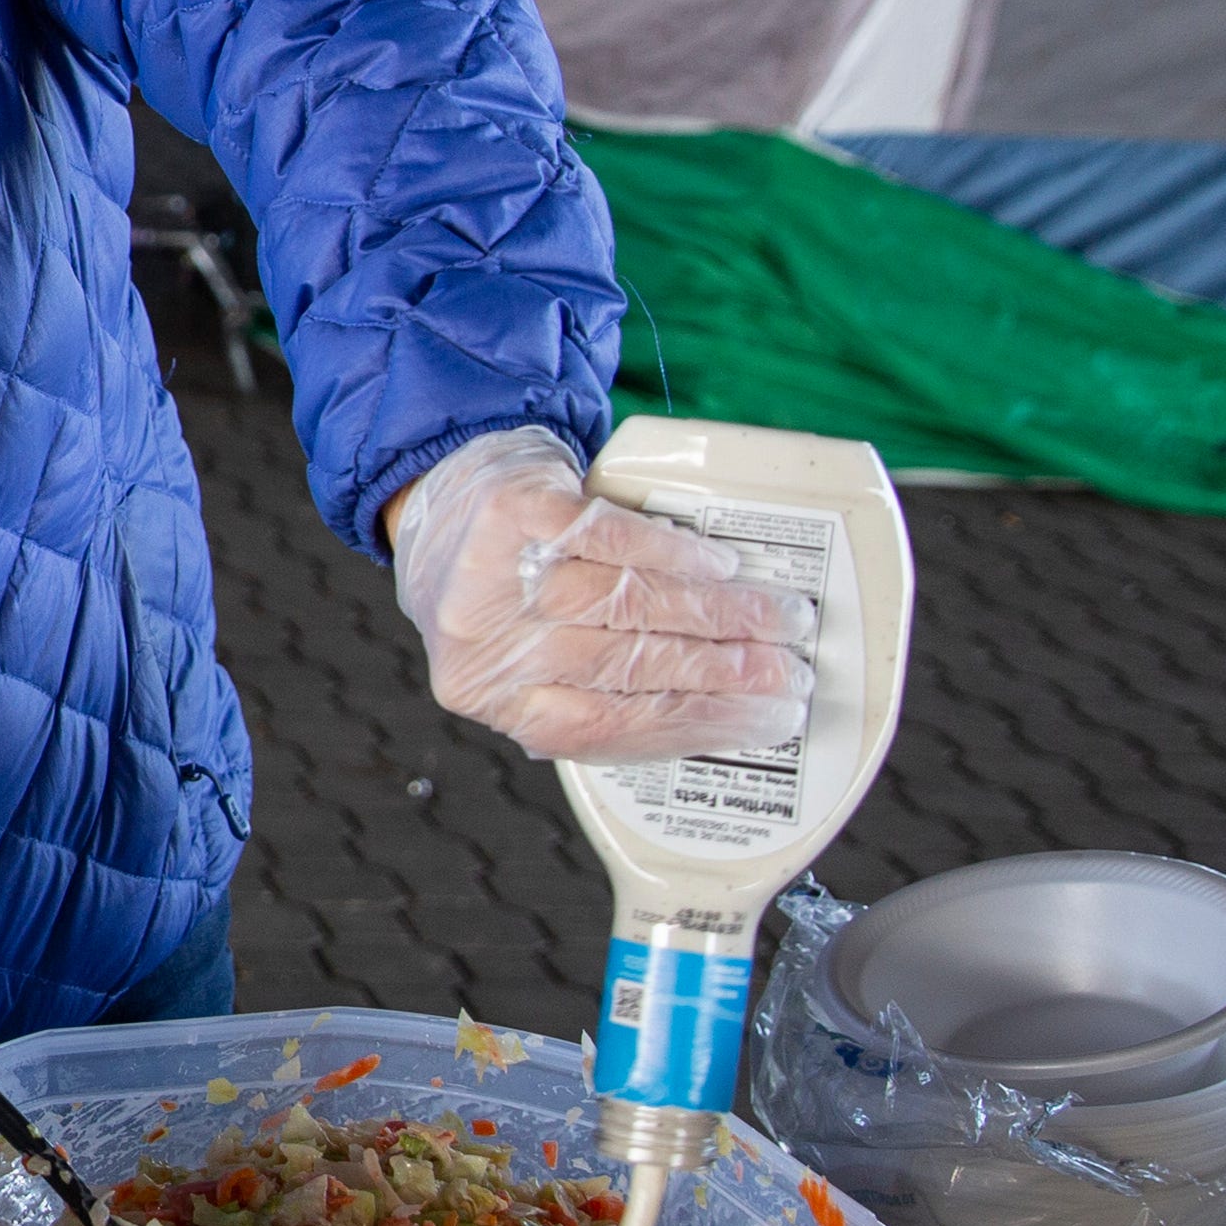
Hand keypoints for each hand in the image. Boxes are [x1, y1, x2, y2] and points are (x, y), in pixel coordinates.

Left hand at [389, 427, 815, 762]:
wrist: (440, 499)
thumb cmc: (503, 589)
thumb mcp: (530, 658)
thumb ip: (599, 687)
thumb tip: (722, 709)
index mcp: (492, 696)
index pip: (607, 726)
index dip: (697, 723)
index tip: (763, 720)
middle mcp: (485, 642)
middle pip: (627, 665)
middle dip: (723, 672)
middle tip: (785, 670)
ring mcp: (494, 574)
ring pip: (627, 603)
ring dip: (714, 613)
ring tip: (771, 617)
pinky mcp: (513, 510)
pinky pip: (606, 538)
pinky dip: (671, 553)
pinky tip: (715, 567)